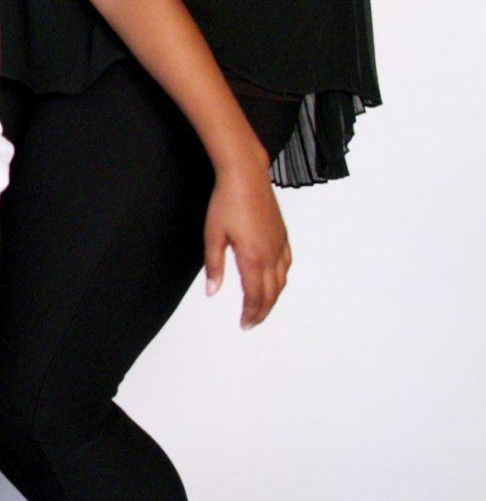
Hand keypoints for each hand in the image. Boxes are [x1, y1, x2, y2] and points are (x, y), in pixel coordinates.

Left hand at [203, 158, 291, 328]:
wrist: (245, 176)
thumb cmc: (227, 202)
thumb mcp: (213, 236)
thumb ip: (214, 266)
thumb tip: (212, 291)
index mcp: (253, 257)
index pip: (255, 295)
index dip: (250, 313)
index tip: (244, 324)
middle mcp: (271, 254)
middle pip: (272, 293)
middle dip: (262, 311)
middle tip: (251, 322)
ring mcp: (279, 244)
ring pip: (282, 280)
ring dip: (273, 298)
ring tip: (262, 307)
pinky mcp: (282, 234)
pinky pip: (287, 263)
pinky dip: (282, 278)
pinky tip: (276, 280)